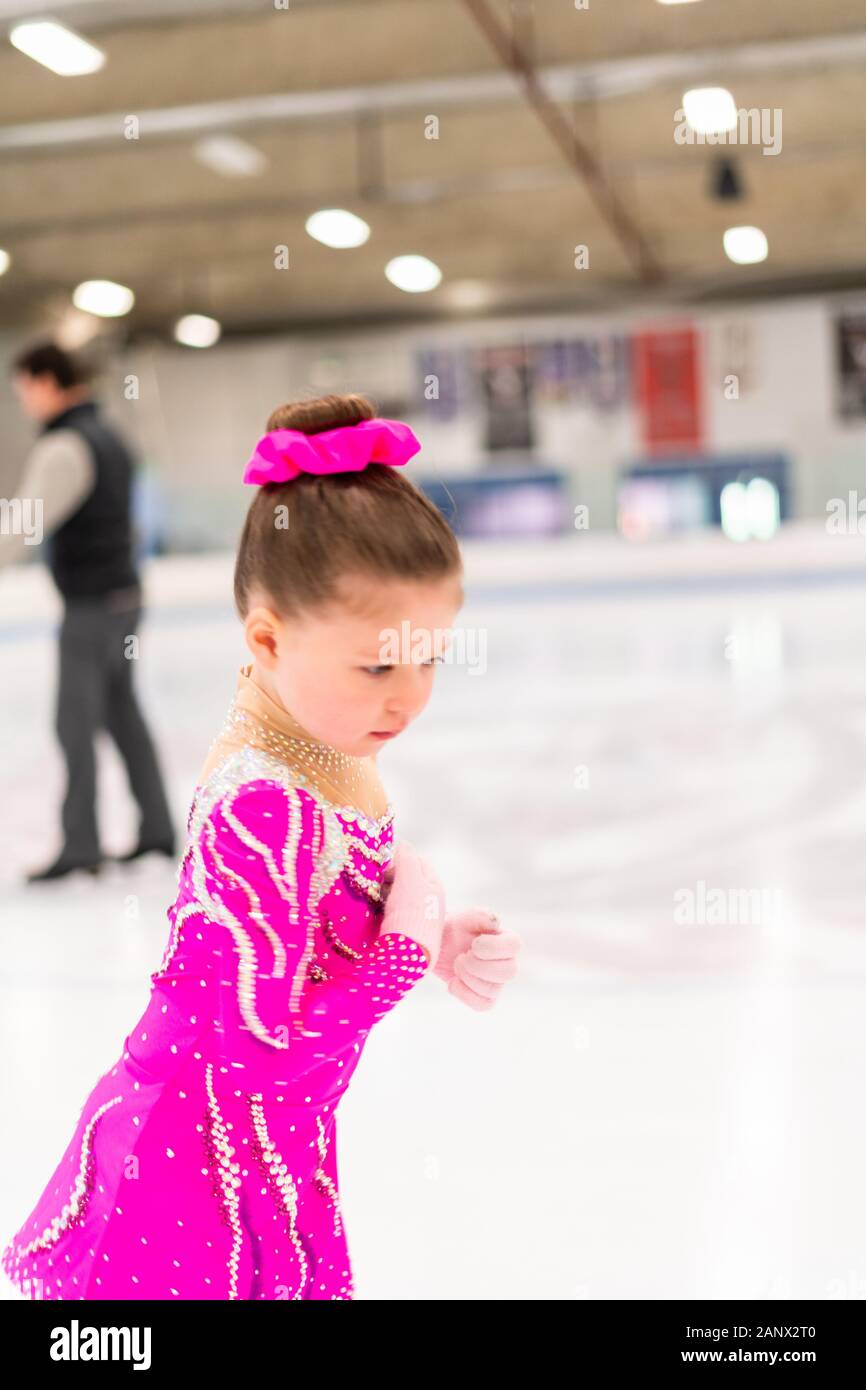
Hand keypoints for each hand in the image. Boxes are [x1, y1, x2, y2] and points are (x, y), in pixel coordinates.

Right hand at [379, 841, 445, 967]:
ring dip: (383, 891)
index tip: (383, 860)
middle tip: (374, 876)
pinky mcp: (402, 933)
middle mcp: (428, 903)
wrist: (404, 957)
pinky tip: (370, 910)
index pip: (419, 861)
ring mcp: (415, 919)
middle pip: (407, 879)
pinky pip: (389, 913)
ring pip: (396, 896)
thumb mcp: (410, 878)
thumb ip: (407, 858)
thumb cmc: (411, 914)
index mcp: (434, 887)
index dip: (401, 856)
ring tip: (371, 892)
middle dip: (390, 875)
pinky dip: (379, 908)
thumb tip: (402, 844)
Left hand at [434, 908, 519, 1010]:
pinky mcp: (485, 997)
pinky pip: (483, 1004)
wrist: (437, 946)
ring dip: (468, 977)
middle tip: (461, 956)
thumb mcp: (463, 917)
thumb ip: (479, 916)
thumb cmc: (453, 929)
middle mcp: (507, 961)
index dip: (492, 948)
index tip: (473, 943)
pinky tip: (453, 981)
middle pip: (508, 972)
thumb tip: (496, 921)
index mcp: (506, 939)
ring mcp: (497, 981)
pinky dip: (464, 994)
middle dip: (478, 966)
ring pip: (493, 990)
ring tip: (456, 964)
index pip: (514, 946)